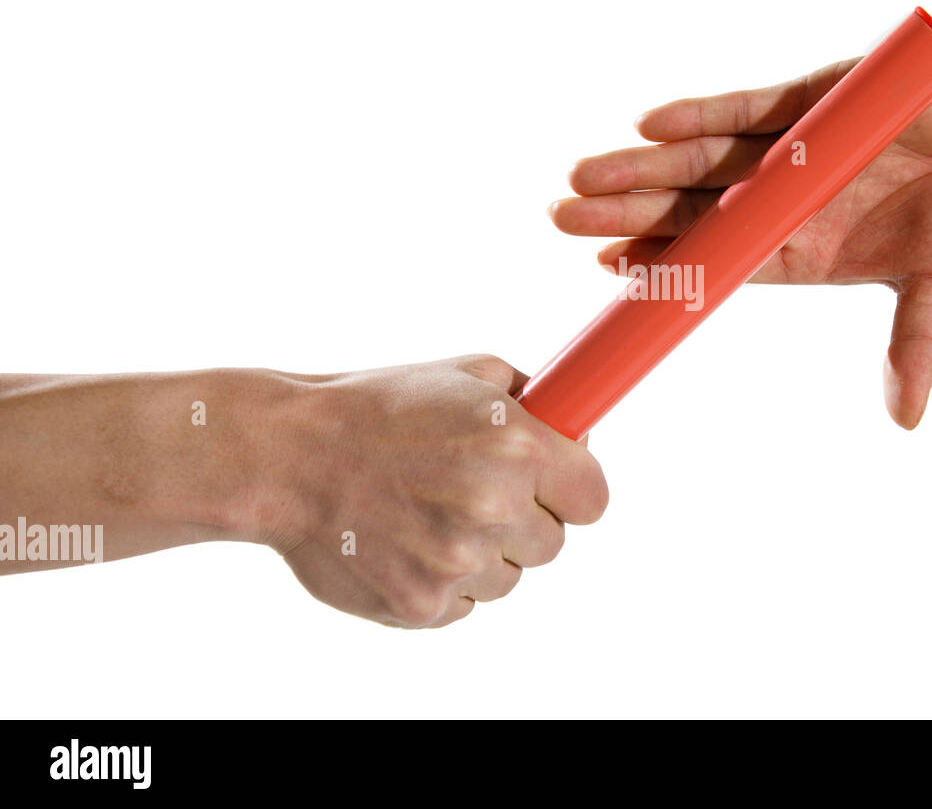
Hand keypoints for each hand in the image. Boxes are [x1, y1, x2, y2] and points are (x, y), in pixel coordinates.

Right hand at [260, 355, 607, 627]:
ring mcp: (457, 563)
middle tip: (470, 493)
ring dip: (481, 555)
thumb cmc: (379, 408)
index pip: (593, 499)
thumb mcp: (465, 375)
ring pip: (508, 578)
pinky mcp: (422, 606)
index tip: (552, 487)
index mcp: (517, 447)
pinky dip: (441, 582)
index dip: (572, 491)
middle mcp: (495, 508)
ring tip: (426, 513)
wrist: (286, 454)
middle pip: (552, 544)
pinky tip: (403, 541)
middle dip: (522, 521)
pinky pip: (464, 606)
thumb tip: (578, 434)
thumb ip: (535, 402)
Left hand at [549, 47, 931, 428]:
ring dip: (644, 166)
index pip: (719, 263)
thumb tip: (908, 421)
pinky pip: (745, 109)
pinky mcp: (806, 100)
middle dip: (628, 215)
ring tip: (584, 174)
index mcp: (803, 250)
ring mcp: (789, 150)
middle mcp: (783, 202)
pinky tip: (652, 122)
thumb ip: (918, 346)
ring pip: (702, 160)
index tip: (611, 271)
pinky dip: (703, 114)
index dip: (666, 266)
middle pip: (691, 212)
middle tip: (563, 217)